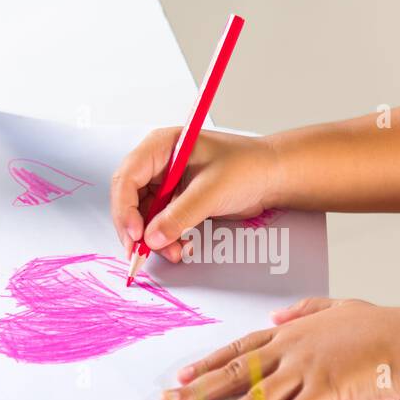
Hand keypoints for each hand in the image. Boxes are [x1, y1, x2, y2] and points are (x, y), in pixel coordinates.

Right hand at [110, 127, 281, 263]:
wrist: (273, 177)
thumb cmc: (248, 167)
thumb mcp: (211, 191)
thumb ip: (179, 216)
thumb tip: (151, 238)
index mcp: (161, 147)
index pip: (128, 177)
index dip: (125, 208)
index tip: (135, 234)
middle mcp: (159, 164)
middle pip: (130, 199)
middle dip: (135, 228)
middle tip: (140, 253)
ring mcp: (167, 183)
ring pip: (144, 216)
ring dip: (154, 238)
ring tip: (174, 252)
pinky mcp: (177, 200)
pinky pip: (161, 223)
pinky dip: (167, 239)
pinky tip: (183, 247)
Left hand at [162, 298, 399, 399]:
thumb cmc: (378, 326)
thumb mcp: (338, 306)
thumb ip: (305, 308)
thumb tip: (277, 315)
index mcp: (291, 334)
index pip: (239, 350)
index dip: (208, 363)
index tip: (183, 375)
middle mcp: (291, 351)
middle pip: (235, 373)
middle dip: (199, 390)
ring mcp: (306, 371)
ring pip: (256, 398)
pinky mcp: (326, 392)